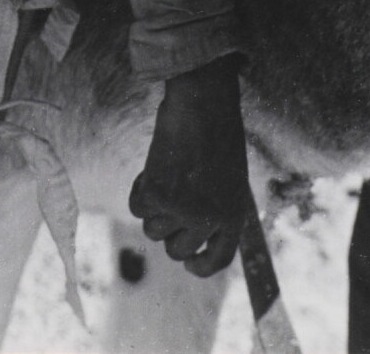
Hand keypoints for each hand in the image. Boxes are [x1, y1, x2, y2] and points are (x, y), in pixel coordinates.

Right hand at [130, 58, 249, 277]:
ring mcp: (182, 210)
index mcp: (233, 216)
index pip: (217, 259)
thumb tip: (188, 233)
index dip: (201, 265)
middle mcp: (209, 220)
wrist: (203, 103)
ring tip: (164, 174)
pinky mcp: (157, 194)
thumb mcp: (228, 177)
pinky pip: (137, 207)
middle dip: (168, 230)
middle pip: (177, 250)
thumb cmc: (217, 131)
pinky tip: (150, 168)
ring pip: (153, 230)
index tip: (188, 262)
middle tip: (167, 202)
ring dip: (153, 207)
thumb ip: (214, 206)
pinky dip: (138, 189)